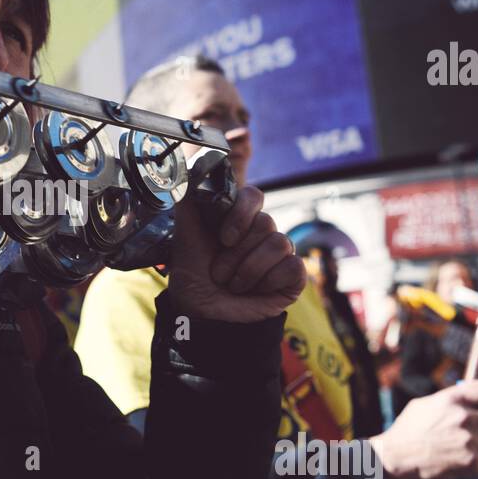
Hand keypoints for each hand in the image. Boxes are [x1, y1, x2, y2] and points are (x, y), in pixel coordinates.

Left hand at [165, 184, 305, 322]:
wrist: (201, 312)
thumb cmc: (193, 272)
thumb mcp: (185, 233)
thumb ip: (190, 199)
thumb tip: (192, 166)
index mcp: (239, 218)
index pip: (254, 196)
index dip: (241, 214)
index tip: (223, 238)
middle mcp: (261, 232)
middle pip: (265, 224)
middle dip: (236, 254)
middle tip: (219, 271)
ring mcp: (279, 254)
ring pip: (278, 244)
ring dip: (248, 270)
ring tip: (233, 284)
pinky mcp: (292, 277)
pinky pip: (292, 266)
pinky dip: (268, 281)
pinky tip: (255, 291)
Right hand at [368, 380, 477, 478]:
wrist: (393, 458)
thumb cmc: (406, 432)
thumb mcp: (424, 406)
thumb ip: (449, 401)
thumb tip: (470, 399)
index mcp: (453, 399)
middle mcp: (464, 416)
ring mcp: (469, 439)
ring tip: (455, 452)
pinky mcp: (471, 461)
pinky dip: (471, 467)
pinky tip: (452, 463)